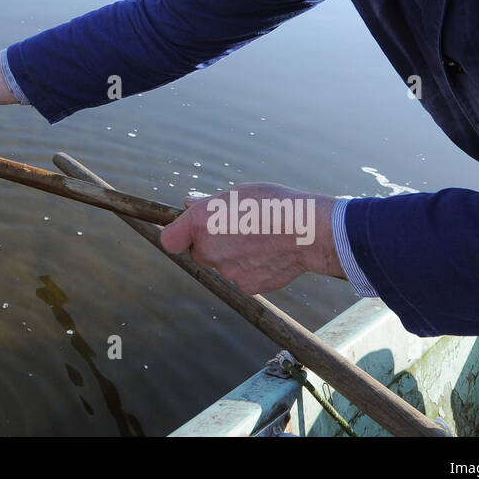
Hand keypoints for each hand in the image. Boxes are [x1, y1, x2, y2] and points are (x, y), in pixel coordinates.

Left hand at [159, 182, 343, 293]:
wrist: (308, 230)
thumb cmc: (274, 204)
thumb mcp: (238, 193)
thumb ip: (209, 203)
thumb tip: (188, 203)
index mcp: (201, 222)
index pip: (170, 239)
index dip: (178, 236)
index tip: (188, 232)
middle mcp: (209, 249)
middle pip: (199, 253)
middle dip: (211, 245)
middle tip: (237, 231)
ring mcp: (227, 271)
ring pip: (223, 265)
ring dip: (235, 255)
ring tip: (261, 239)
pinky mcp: (247, 286)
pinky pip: (242, 277)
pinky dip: (252, 268)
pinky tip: (270, 254)